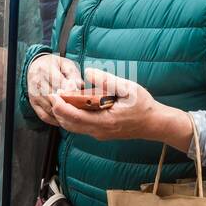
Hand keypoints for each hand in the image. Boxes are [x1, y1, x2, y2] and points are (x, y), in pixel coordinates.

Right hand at [26, 53, 82, 125]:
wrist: (36, 65)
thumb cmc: (55, 65)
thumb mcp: (66, 65)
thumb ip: (73, 75)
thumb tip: (80, 87)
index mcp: (45, 70)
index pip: (59, 84)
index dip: (71, 92)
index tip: (81, 98)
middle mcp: (37, 83)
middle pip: (54, 98)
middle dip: (68, 105)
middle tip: (80, 110)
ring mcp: (34, 94)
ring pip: (50, 109)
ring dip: (62, 114)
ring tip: (74, 116)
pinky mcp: (33, 102)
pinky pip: (44, 116)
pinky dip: (54, 120)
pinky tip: (64, 120)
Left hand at [47, 66, 190, 146]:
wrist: (155, 124)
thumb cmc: (143, 105)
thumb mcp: (128, 88)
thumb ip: (107, 80)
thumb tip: (87, 72)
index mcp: (105, 121)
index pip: (75, 117)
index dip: (61, 106)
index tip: (53, 94)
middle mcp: (99, 131)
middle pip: (69, 124)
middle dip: (57, 109)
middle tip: (50, 93)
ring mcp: (99, 134)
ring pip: (73, 127)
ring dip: (62, 113)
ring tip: (57, 97)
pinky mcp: (100, 132)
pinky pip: (80, 126)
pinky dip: (70, 116)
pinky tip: (69, 104)